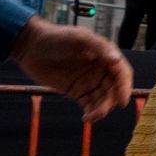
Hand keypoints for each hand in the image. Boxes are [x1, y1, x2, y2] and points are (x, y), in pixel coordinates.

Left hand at [9, 17, 132, 121]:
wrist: (31, 47)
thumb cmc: (57, 37)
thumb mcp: (79, 38)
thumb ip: (99, 48)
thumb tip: (116, 61)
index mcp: (106, 56)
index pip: (122, 73)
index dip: (124, 86)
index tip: (122, 100)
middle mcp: (101, 70)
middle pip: (114, 89)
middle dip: (110, 101)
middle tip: (101, 111)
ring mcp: (90, 82)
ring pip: (103, 99)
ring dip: (101, 109)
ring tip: (91, 116)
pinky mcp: (78, 91)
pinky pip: (89, 104)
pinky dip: (91, 113)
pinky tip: (87, 118)